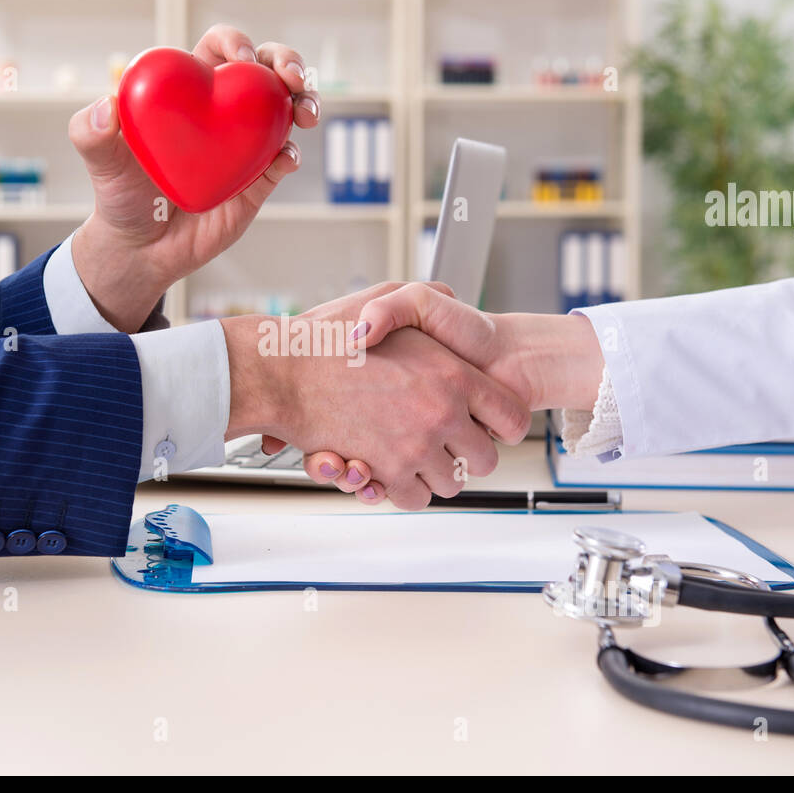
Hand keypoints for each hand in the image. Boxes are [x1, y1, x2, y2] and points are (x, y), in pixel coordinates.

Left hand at [66, 24, 319, 331]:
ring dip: (303, 102)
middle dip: (286, 62)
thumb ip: (91, 133)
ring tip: (306, 113)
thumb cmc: (120, 195)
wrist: (141, 248)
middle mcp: (222, 110)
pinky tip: (285, 158)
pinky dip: (289, 154)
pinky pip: (281, 160)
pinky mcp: (258, 181)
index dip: (235, 42)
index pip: (217, 49)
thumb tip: (106, 106)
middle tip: (291, 78)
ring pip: (284, 110)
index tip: (241, 59)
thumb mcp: (99, 163)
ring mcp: (245, 144)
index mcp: (189, 89)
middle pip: (264, 70)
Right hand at [299, 284, 605, 500]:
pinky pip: (413, 497)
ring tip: (413, 453)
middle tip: (446, 442)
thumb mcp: (391, 295)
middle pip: (485, 460)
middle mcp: (441, 414)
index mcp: (454, 375)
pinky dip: (403, 489)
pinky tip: (390, 467)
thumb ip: (431, 296)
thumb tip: (454, 299)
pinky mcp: (385, 472)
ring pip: (450, 482)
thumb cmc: (327, 338)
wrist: (282, 371)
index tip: (485, 426)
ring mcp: (415, 447)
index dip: (500, 426)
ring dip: (433, 473)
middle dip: (466, 455)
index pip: (511, 418)